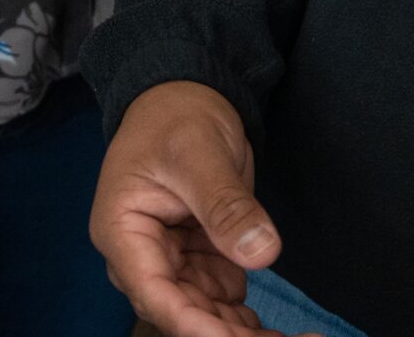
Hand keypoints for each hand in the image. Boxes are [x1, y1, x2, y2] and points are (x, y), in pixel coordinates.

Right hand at [91, 80, 300, 336]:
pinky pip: (224, 304)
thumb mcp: (200, 154)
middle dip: (231, 336)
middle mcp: (143, 259)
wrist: (183, 101)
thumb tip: (262, 252)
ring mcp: (174, 264)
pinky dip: (251, 322)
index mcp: (122, 232)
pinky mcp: (201, 263)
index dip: (196, 325)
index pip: (155, 293)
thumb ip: (226, 204)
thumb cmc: (175, 118)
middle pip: (184, 314)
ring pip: (207, 316)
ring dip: (247, 335)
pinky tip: (291, 333)